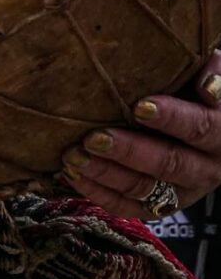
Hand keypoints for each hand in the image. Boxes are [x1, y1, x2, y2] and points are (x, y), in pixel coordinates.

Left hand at [60, 51, 220, 217]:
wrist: (208, 125)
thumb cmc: (197, 89)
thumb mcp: (211, 74)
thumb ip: (212, 71)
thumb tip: (207, 83)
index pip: (200, 128)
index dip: (171, 119)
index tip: (139, 107)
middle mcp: (207, 168)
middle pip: (169, 164)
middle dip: (128, 152)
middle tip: (93, 138)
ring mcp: (183, 191)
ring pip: (145, 189)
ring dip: (106, 174)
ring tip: (73, 157)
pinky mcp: (160, 204)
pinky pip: (129, 207)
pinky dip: (98, 193)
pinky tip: (71, 175)